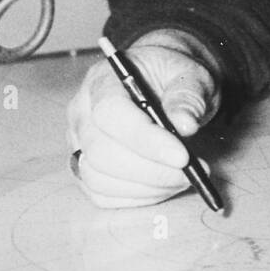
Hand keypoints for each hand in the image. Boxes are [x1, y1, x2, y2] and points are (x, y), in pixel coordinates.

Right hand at [65, 30, 221, 208]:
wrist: (163, 83)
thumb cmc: (173, 76)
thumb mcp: (190, 73)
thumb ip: (188, 95)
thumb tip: (185, 125)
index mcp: (102, 80)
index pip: (110, 113)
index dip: (145, 139)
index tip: (183, 156)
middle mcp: (81, 112)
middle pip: (101, 152)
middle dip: (151, 170)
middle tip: (191, 172)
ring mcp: (78, 143)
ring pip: (99, 179)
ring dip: (147, 187)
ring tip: (184, 177)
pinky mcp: (84, 169)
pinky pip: (102, 195)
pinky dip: (138, 197)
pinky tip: (165, 185)